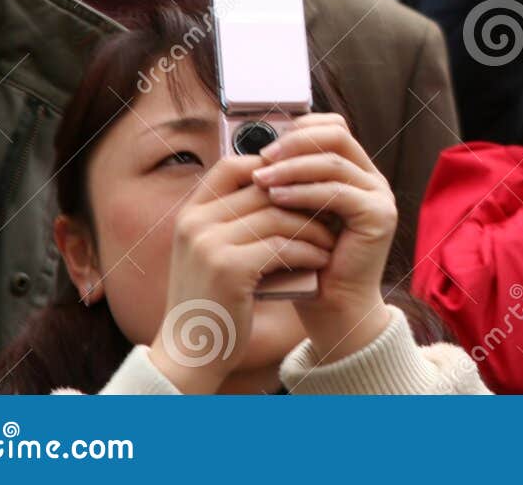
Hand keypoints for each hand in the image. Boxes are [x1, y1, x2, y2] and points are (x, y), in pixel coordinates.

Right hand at [149, 154, 336, 393]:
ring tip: (332, 238)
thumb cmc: (212, 303)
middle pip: (264, 189)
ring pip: (278, 215)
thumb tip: (282, 190)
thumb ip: (235, 221)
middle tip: (333, 209)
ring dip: (312, 226)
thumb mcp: (214, 254)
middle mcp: (195, 222)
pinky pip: (282, 246)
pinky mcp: (228, 268)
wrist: (189, 355)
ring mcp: (208, 243)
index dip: (273, 170)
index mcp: (191, 213)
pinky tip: (322, 259)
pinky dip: (309, 250)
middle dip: (303, 198)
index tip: (305, 186)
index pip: (233, 166)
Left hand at [252, 114, 398, 364]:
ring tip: (260, 179)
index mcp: (355, 173)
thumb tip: (253, 152)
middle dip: (294, 143)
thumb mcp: (294, 214)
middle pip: (337, 136)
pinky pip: (338, 193)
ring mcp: (379, 196)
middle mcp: (373, 180)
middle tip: (262, 158)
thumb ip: (289, 183)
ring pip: (334, 162)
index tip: (265, 146)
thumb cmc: (306, 264)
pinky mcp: (378, 216)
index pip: (333, 128)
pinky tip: (276, 199)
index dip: (299, 130)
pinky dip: (304, 192)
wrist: (331, 310)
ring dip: (292, 167)